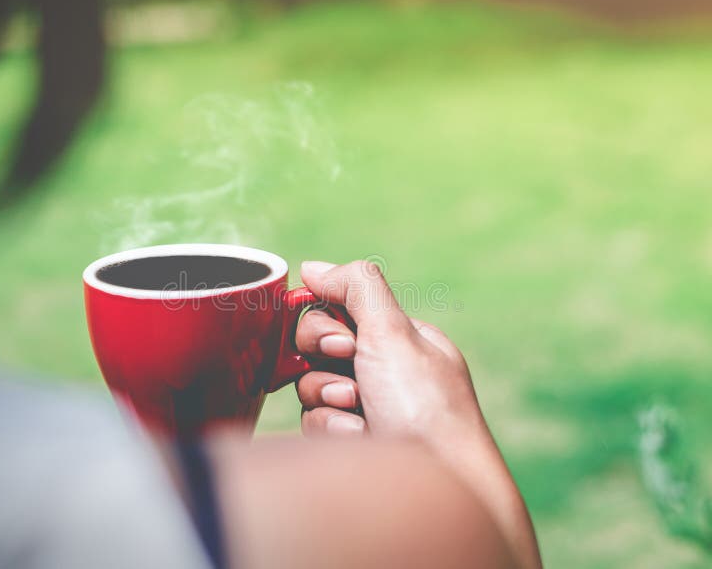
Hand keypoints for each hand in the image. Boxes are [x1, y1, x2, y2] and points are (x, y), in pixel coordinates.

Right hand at [295, 260, 484, 444]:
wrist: (439, 481)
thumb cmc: (425, 406)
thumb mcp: (395, 331)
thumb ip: (355, 287)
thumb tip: (314, 268)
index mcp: (398, 337)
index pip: (338, 309)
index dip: (325, 321)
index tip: (341, 338)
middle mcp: (381, 369)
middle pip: (316, 347)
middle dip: (325, 359)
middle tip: (350, 367)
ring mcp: (366, 407)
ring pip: (310, 387)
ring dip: (330, 397)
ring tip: (361, 410)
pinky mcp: (351, 441)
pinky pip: (315, 422)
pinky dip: (335, 429)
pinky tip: (364, 438)